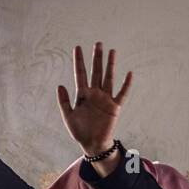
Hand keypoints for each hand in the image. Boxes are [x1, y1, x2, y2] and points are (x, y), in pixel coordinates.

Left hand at [57, 43, 131, 158]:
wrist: (93, 144)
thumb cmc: (80, 131)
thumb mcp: (68, 117)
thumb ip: (64, 101)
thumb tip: (60, 85)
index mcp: (82, 95)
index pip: (80, 74)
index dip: (79, 61)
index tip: (77, 48)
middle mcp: (95, 94)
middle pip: (96, 72)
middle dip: (97, 58)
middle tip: (98, 44)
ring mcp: (105, 99)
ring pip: (108, 78)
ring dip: (110, 65)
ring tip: (112, 51)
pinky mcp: (115, 107)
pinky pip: (122, 94)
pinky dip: (126, 84)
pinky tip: (129, 74)